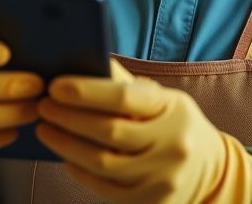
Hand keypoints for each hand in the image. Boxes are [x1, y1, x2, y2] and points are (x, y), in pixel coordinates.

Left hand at [34, 59, 251, 202]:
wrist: (209, 170)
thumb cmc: (172, 123)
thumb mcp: (160, 99)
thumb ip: (123, 84)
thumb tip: (78, 61)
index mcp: (174, 108)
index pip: (126, 97)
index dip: (86, 91)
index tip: (55, 86)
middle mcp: (174, 144)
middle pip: (110, 131)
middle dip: (69, 118)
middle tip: (42, 106)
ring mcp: (164, 177)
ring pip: (103, 163)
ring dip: (66, 146)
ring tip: (45, 129)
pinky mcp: (152, 202)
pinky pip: (105, 188)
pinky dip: (80, 171)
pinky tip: (65, 156)